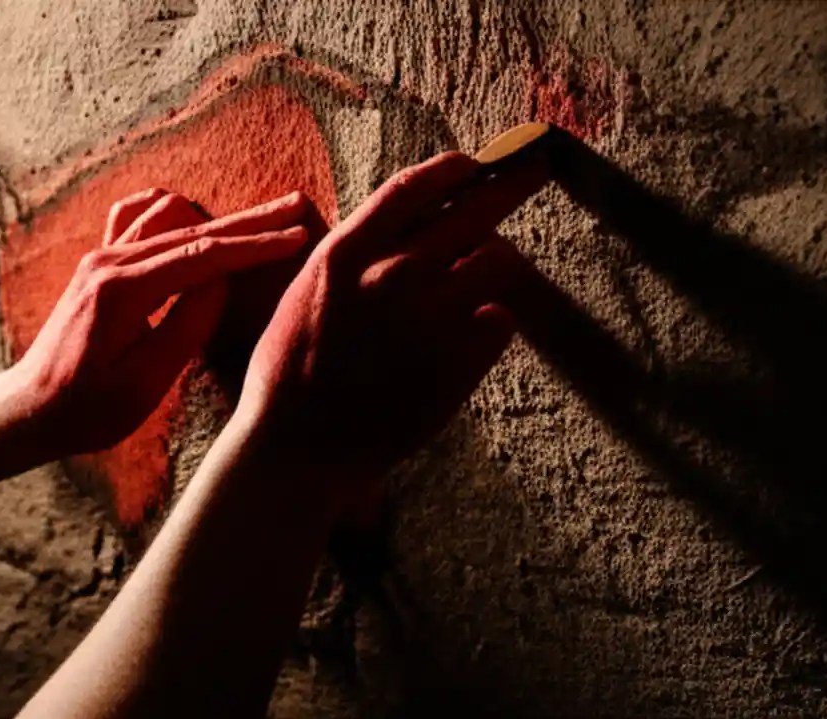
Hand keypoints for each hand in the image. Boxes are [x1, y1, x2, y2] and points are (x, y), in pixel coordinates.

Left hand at [3, 189, 310, 458]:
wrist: (29, 409)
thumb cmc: (87, 409)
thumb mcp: (144, 382)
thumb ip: (187, 326)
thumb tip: (223, 282)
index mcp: (123, 291)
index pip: (204, 256)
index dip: (255, 246)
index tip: (297, 237)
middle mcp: (109, 262)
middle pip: (194, 227)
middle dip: (250, 222)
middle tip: (297, 209)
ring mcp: (101, 258)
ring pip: (171, 216)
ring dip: (219, 218)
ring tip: (261, 223)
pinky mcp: (100, 264)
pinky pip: (138, 217)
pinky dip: (175, 215)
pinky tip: (196, 220)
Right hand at [234, 151, 548, 488]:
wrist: (298, 447)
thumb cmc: (290, 372)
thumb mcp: (307, 293)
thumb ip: (355, 257)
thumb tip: (407, 229)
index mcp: (346, 253)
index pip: (412, 188)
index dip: (451, 170)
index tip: (473, 163)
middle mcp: (392, 275)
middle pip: (473, 212)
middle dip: (512, 184)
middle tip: (536, 171)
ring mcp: (430, 317)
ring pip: (496, 263)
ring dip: (493, 264)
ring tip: (477, 282)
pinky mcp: (458, 361)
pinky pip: (500, 320)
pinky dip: (492, 321)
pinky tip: (471, 334)